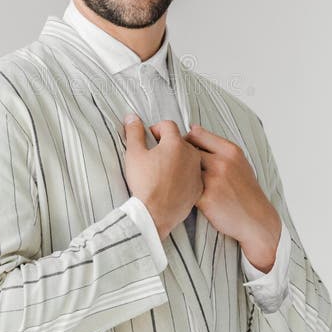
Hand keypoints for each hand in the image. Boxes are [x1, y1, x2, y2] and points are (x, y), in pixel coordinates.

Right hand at [124, 116, 203, 238]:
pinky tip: (171, 183)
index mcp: (176, 143)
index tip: (148, 140)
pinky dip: (183, 174)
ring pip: (188, 156)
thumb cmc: (144, 183)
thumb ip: (134, 132)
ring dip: (176, 158)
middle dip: (166, 144)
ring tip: (162, 170)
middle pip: (179, 140)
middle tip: (153, 156)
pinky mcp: (198, 187)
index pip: (168, 125)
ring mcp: (197, 171)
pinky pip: (192, 174)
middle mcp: (191, 154)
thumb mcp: (134, 154)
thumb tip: (132, 117)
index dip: (155, 130)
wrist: (155, 214)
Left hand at [183, 124, 281, 266]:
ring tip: (177, 179)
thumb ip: (218, 146)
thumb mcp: (239, 162)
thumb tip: (193, 128)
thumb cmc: (245, 190)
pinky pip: (185, 189)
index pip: (196, 134)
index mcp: (230, 151)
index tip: (182, 148)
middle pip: (186, 150)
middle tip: (175, 165)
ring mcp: (213, 181)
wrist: (256, 220)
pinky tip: (182, 194)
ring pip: (183, 169)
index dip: (185, 141)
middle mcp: (222, 163)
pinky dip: (182, 191)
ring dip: (178, 174)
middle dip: (178, 157)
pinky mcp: (205, 199)